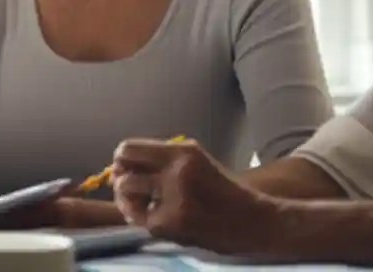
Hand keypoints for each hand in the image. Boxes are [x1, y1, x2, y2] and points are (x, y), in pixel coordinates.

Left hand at [111, 138, 278, 253]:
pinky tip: (157, 219)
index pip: (129, 148)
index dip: (122, 158)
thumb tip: (121, 165)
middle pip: (122, 168)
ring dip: (127, 198)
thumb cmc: (221, 192)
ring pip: (125, 190)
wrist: (253, 222)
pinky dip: (142, 218)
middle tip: (128, 186)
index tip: (125, 167)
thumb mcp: (195, 162)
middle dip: (119, 178)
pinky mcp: (170, 224)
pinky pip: (139, 217)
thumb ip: (162, 160)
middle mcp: (176, 171)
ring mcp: (172, 199)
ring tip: (141, 204)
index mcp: (183, 152)